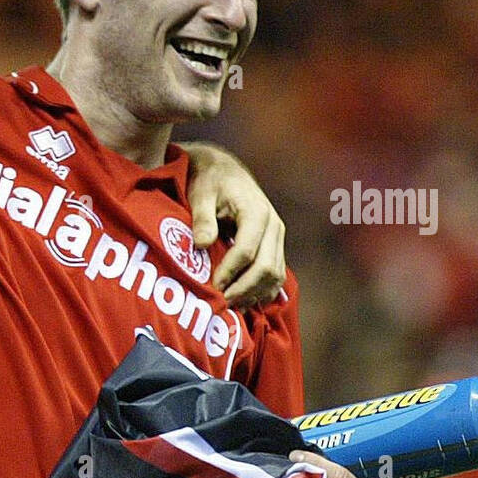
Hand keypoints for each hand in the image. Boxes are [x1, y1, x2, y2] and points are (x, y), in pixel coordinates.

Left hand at [182, 141, 286, 306]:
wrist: (223, 171)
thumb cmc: (209, 182)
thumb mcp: (200, 194)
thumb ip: (202, 219)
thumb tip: (202, 244)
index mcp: (257, 212)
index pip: (247, 250)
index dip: (230, 272)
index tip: (213, 287)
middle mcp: (273, 225)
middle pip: (266, 267)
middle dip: (243, 289)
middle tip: (221, 304)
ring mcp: (277, 237)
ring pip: (274, 275)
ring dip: (253, 294)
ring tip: (230, 306)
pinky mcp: (275, 246)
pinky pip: (276, 275)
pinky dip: (262, 291)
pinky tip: (244, 302)